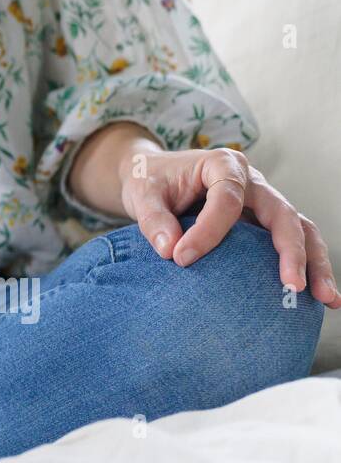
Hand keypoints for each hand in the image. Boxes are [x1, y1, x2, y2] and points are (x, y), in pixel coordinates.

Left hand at [122, 146, 340, 307]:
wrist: (154, 175)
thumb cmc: (150, 181)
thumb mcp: (141, 194)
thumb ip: (153, 219)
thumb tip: (169, 250)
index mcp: (221, 164)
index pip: (225, 199)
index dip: (208, 231)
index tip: (182, 259)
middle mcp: (251, 181)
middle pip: (281, 212)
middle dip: (290, 250)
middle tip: (292, 286)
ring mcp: (262, 201)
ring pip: (299, 227)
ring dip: (313, 262)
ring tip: (325, 298)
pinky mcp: (263, 221)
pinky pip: (293, 240)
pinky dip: (308, 265)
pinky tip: (320, 297)